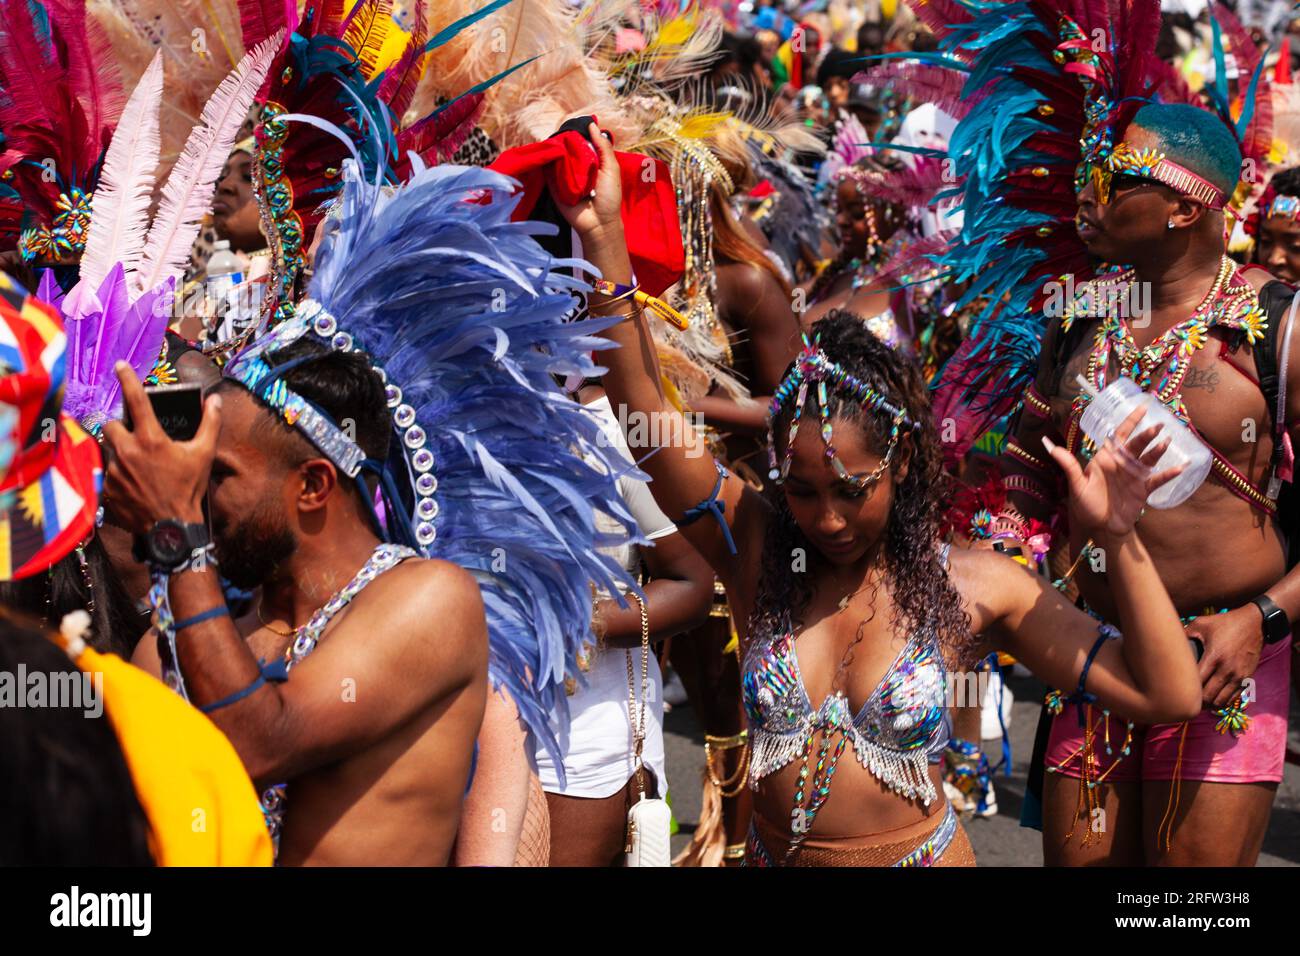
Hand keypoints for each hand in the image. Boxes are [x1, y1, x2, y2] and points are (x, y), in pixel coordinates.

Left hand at [101, 362, 222, 531]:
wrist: (170, 528)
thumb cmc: (188, 489)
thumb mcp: (204, 455)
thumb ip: (210, 424)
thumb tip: (215, 401)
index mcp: (151, 439)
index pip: (136, 400)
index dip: (128, 379)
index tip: (120, 366)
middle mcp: (128, 451)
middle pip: (111, 425)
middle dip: (120, 427)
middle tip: (134, 437)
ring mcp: (114, 469)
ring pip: (106, 447)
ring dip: (117, 449)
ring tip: (134, 462)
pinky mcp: (106, 487)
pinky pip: (105, 470)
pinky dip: (115, 471)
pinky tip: (130, 481)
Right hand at [554, 121, 624, 240]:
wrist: (598, 223)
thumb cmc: (609, 197)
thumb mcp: (611, 168)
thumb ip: (603, 147)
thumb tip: (592, 125)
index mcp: (590, 161)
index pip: (580, 142)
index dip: (576, 133)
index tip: (571, 123)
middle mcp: (576, 166)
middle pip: (566, 148)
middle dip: (564, 140)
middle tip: (559, 131)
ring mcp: (563, 176)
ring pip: (556, 157)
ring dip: (554, 150)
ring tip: (552, 141)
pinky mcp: (553, 185)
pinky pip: (547, 171)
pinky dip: (545, 163)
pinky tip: (544, 153)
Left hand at [1043, 404, 1183, 539]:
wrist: (1100, 529)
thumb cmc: (1085, 506)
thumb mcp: (1076, 485)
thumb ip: (1068, 464)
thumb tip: (1048, 444)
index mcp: (1106, 459)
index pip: (1119, 434)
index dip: (1130, 421)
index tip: (1143, 407)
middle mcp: (1122, 464)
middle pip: (1136, 445)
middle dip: (1146, 435)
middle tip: (1158, 425)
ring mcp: (1134, 476)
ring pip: (1149, 459)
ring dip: (1158, 451)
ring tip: (1166, 442)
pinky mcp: (1143, 490)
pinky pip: (1158, 479)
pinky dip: (1169, 473)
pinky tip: (1180, 466)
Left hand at [1186, 606, 1263, 708]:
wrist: (1255, 623)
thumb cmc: (1226, 622)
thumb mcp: (1202, 623)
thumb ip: (1184, 633)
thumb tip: (1168, 638)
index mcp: (1214, 657)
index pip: (1197, 682)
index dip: (1186, 689)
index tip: (1177, 689)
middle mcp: (1227, 669)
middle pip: (1208, 696)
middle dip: (1196, 701)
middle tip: (1186, 699)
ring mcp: (1239, 676)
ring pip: (1221, 701)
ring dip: (1209, 704)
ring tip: (1199, 702)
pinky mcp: (1247, 678)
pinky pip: (1233, 698)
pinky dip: (1223, 702)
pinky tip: (1214, 699)